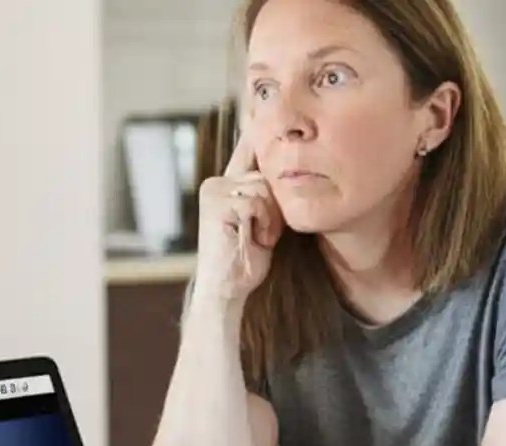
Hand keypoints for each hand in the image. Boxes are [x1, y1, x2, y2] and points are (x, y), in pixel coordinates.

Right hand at [192, 132, 284, 302]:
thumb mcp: (261, 219)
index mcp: (224, 183)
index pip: (247, 147)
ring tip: (259, 237)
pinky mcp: (219, 204)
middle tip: (264, 232)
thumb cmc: (247, 257)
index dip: (257, 126)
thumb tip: (291, 168)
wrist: (227, 287)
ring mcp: (215, 192)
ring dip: (271, 217)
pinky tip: (254, 239)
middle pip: (266, 171)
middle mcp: (217, 183)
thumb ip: (266, 194)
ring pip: (265, 187)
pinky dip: (265, 224)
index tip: (260, 98)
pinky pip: (259, 202)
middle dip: (274, 203)